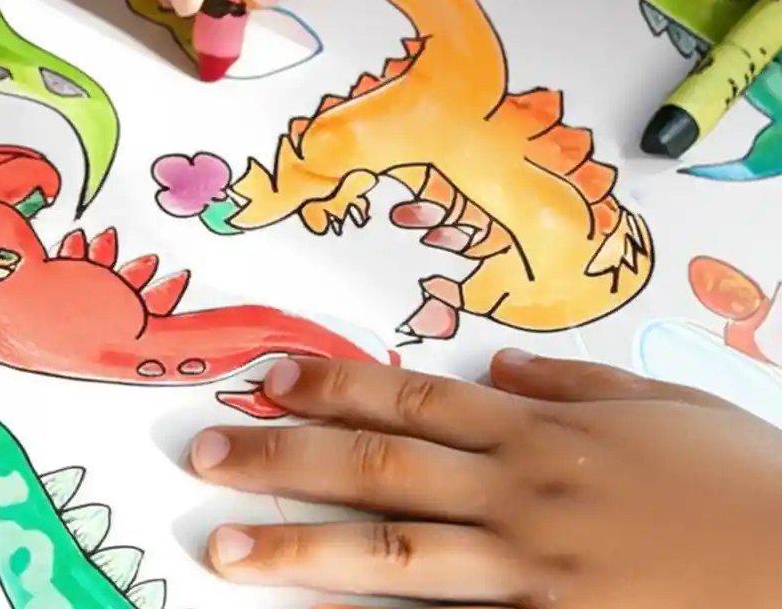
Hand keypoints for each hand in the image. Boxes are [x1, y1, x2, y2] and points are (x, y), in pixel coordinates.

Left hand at [186, 350, 781, 607]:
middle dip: (283, 456)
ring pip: (396, 549)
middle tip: (204, 452)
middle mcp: (521, 490)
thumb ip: (572, 383)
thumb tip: (495, 364)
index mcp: (541, 431)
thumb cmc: (746, 489)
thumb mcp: (665, 408)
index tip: (264, 376)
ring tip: (226, 546)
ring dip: (303, 546)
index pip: (409, 398)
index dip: (329, 385)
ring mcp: (531, 567)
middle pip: (378, 466)